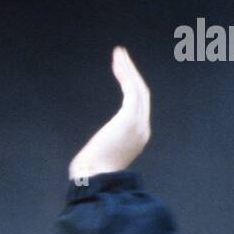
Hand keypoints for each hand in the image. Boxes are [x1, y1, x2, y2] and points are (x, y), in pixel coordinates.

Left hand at [68, 46, 149, 180]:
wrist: (94, 179)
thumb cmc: (91, 171)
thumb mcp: (102, 155)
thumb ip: (106, 144)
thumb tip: (96, 147)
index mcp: (137, 138)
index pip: (138, 106)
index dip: (131, 87)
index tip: (121, 73)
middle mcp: (143, 130)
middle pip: (142, 94)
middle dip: (132, 74)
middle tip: (120, 57)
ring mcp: (139, 124)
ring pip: (138, 88)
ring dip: (128, 69)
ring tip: (118, 54)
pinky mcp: (130, 117)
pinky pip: (131, 88)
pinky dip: (125, 73)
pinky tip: (118, 62)